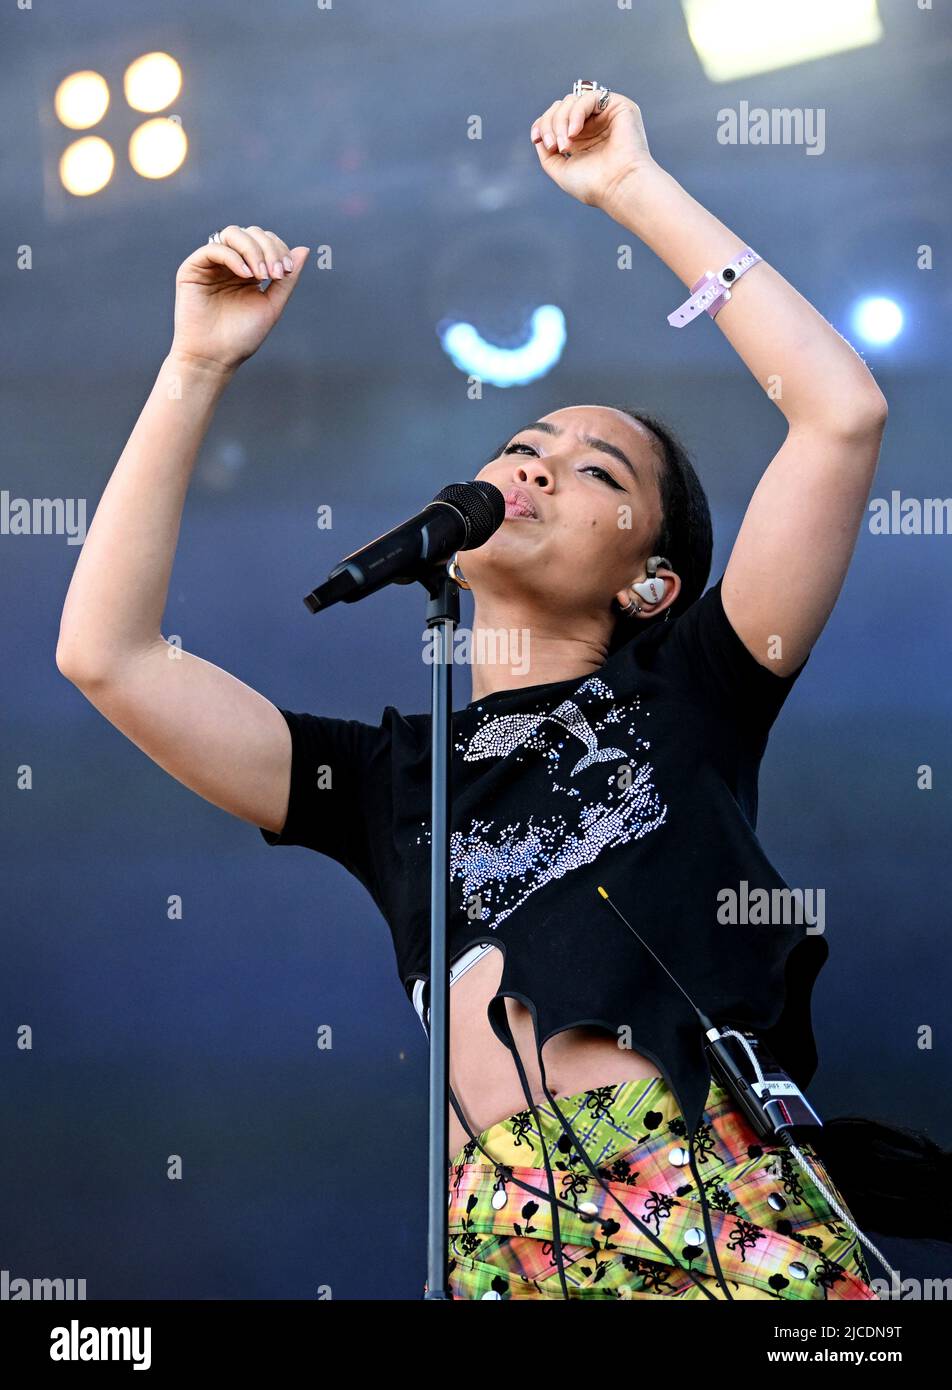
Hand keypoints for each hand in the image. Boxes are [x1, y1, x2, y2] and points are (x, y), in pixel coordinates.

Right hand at [170, 226, 309, 372]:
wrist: (215, 358)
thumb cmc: (242, 336)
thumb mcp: (272, 304)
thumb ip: (287, 278)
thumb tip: (305, 249)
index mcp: (249, 270)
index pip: (265, 241)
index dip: (279, 249)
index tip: (287, 271)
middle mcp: (230, 263)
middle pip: (251, 233)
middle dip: (269, 249)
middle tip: (275, 274)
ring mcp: (211, 264)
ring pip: (233, 234)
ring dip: (253, 249)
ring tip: (262, 274)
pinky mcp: (192, 269)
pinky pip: (214, 248)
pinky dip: (233, 257)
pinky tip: (245, 275)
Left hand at [530, 88, 654, 210]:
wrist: (618, 187)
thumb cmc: (594, 185)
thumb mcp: (560, 170)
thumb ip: (546, 153)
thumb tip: (539, 133)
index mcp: (582, 140)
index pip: (556, 119)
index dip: (542, 123)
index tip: (537, 138)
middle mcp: (593, 125)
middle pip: (561, 107)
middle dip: (550, 124)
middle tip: (554, 146)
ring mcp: (605, 115)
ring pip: (571, 101)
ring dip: (561, 121)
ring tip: (565, 145)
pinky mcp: (618, 106)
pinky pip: (588, 97)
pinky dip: (576, 112)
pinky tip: (574, 132)